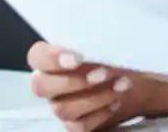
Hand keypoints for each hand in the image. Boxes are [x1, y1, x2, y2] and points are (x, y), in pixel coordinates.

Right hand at [27, 41, 159, 130]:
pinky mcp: (73, 124)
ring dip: (95, 97)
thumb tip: (97, 50)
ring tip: (120, 85)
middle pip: (41, 87)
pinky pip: (79, 126)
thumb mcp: (105, 44)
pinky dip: (100, 114)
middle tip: (103, 73)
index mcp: (49, 58)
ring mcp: (59, 105)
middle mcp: (49, 83)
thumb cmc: (113, 55)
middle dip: (74, 81)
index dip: (51, 58)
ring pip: (63, 109)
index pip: (36, 56)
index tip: (78, 58)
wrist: (130, 79)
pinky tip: (116, 102)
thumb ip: (94, 45)